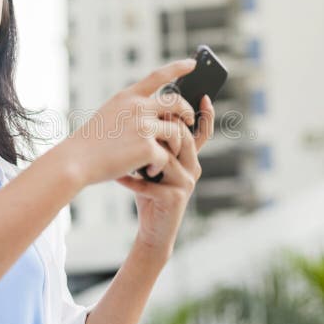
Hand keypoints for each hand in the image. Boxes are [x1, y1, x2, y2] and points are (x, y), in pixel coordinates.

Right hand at [59, 59, 197, 185]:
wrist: (75, 161)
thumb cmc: (90, 143)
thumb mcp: (109, 114)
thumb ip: (131, 110)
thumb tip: (156, 113)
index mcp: (127, 97)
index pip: (158, 76)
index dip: (177, 68)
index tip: (193, 63)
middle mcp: (138, 107)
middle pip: (177, 102)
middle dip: (187, 112)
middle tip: (189, 121)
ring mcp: (143, 126)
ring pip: (177, 132)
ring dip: (175, 146)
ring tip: (165, 156)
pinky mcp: (146, 147)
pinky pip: (165, 156)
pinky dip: (159, 167)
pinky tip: (148, 171)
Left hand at [115, 94, 215, 257]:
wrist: (153, 229)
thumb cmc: (150, 192)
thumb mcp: (153, 163)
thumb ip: (155, 141)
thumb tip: (146, 109)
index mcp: (189, 157)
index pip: (201, 131)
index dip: (205, 113)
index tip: (203, 94)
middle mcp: (193, 167)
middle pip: (184, 137)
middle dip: (165, 126)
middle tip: (145, 118)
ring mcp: (186, 183)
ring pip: (168, 156)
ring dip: (144, 152)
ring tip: (124, 148)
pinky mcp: (175, 197)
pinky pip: (151, 181)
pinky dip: (132, 178)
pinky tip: (118, 177)